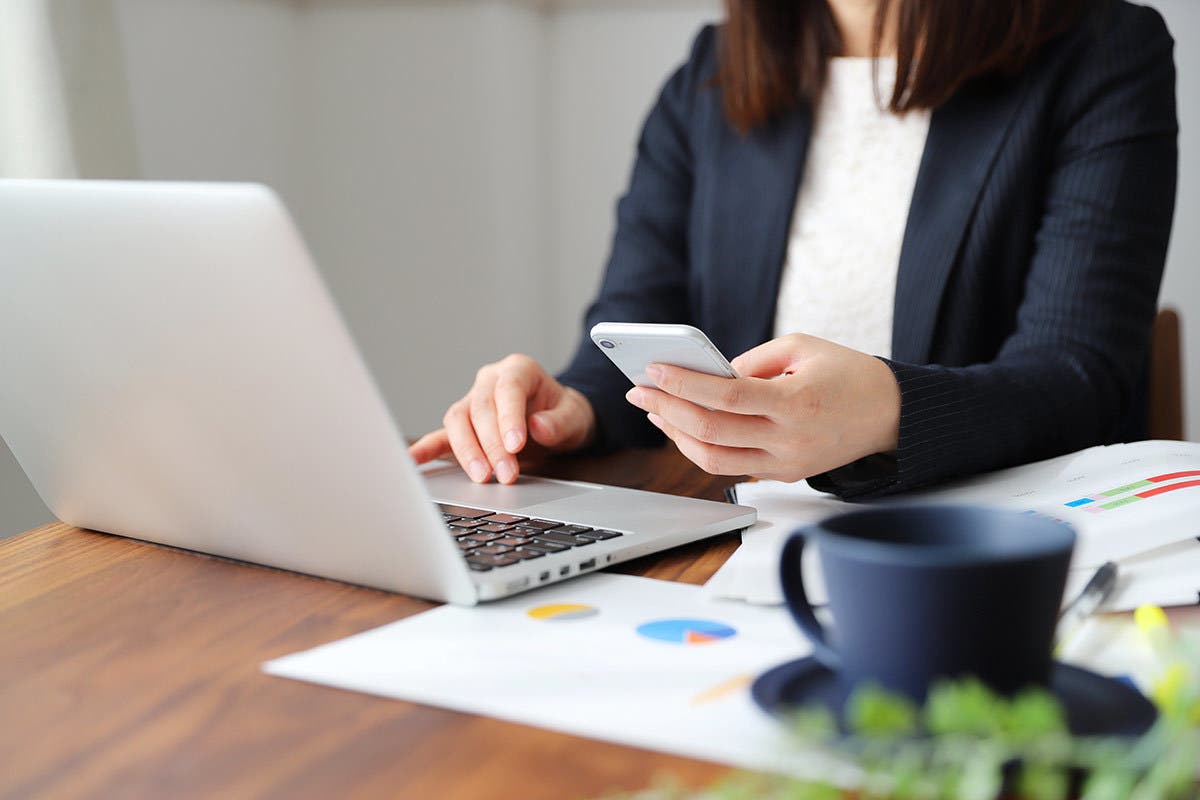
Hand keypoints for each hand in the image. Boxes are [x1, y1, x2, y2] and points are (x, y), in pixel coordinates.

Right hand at [409, 354, 595, 483]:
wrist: (556, 420)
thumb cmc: (563, 413)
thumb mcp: (575, 416)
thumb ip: (560, 422)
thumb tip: (539, 427)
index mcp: (518, 369)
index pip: (508, 388)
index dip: (509, 416)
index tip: (515, 445)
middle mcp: (490, 380)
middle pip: (480, 408)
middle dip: (491, 444)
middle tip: (506, 474)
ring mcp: (472, 401)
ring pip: (458, 420)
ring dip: (468, 451)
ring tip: (483, 477)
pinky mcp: (463, 425)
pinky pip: (442, 434)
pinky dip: (427, 448)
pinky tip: (413, 460)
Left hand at [623, 334, 900, 481]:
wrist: (892, 415)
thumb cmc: (848, 373)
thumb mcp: (803, 347)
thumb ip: (751, 361)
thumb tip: (704, 375)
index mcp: (797, 403)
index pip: (727, 398)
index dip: (684, 384)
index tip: (652, 369)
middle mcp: (790, 441)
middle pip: (712, 432)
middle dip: (667, 408)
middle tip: (639, 389)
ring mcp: (786, 464)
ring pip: (713, 460)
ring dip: (676, 434)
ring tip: (654, 408)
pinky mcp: (784, 474)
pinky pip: (730, 466)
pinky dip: (700, 447)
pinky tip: (681, 425)